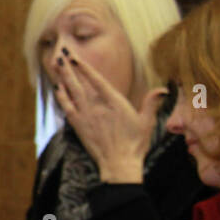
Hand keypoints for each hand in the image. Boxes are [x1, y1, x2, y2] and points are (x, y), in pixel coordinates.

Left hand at [54, 47, 166, 183]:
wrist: (119, 164)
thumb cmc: (135, 144)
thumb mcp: (147, 122)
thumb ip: (151, 103)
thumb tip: (162, 89)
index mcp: (114, 102)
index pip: (97, 80)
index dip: (86, 68)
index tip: (76, 58)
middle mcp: (97, 106)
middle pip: (80, 83)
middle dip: (70, 68)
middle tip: (62, 55)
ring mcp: (86, 116)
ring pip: (71, 92)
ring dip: (64, 77)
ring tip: (57, 65)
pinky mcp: (78, 126)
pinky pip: (67, 107)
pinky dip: (62, 96)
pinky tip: (58, 88)